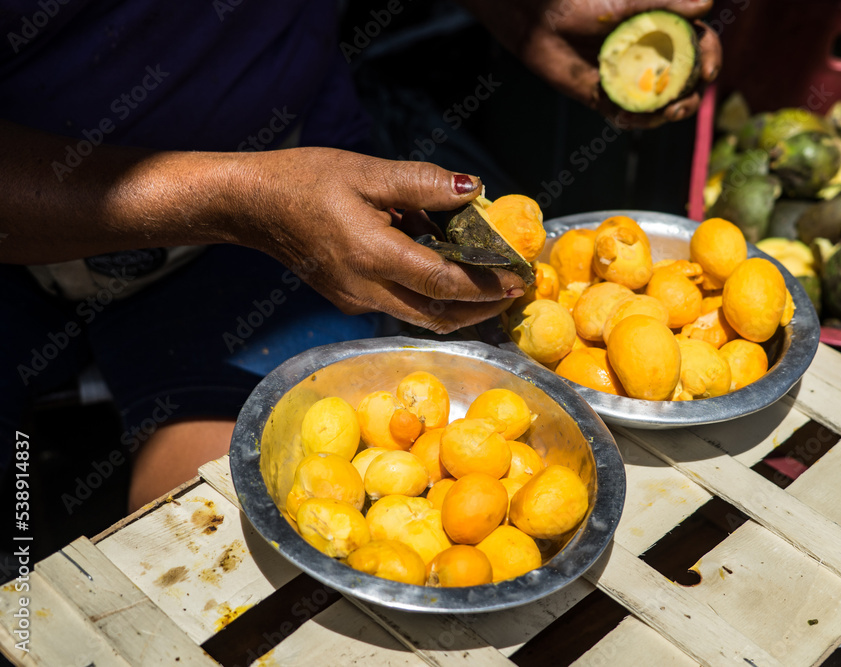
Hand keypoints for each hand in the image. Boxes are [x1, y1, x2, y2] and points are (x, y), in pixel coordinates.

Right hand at [241, 148, 525, 333]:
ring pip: (422, 318)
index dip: (486, 286)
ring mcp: (356, 301)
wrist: (252, 206)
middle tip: (515, 289)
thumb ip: (424, 184)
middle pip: (439, 315)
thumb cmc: (306, 181)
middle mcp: (365, 289)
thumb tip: (475, 191)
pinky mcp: (351, 301)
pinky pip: (402, 307)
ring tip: (491, 287)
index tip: (519, 278)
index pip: (444, 283)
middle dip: (482, 308)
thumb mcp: (367, 172)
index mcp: (371, 254)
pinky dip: (431, 297)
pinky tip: (444, 271)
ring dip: (459, 309)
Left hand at [467, 0, 721, 128]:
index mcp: (664, 32)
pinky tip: (630, 118)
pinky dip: (634, 120)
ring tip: (663, 114)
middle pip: (685, 84)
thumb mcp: (628, 3)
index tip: (709, 71)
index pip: (699, 47)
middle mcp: (652, 58)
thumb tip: (707, 4)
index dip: (710, 59)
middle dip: (691, 98)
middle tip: (683, 104)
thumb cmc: (584, 4)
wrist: (543, 23)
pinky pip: (629, 116)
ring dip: (666, 115)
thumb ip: (666, 4)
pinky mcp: (608, 97)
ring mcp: (631, 80)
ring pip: (660, 105)